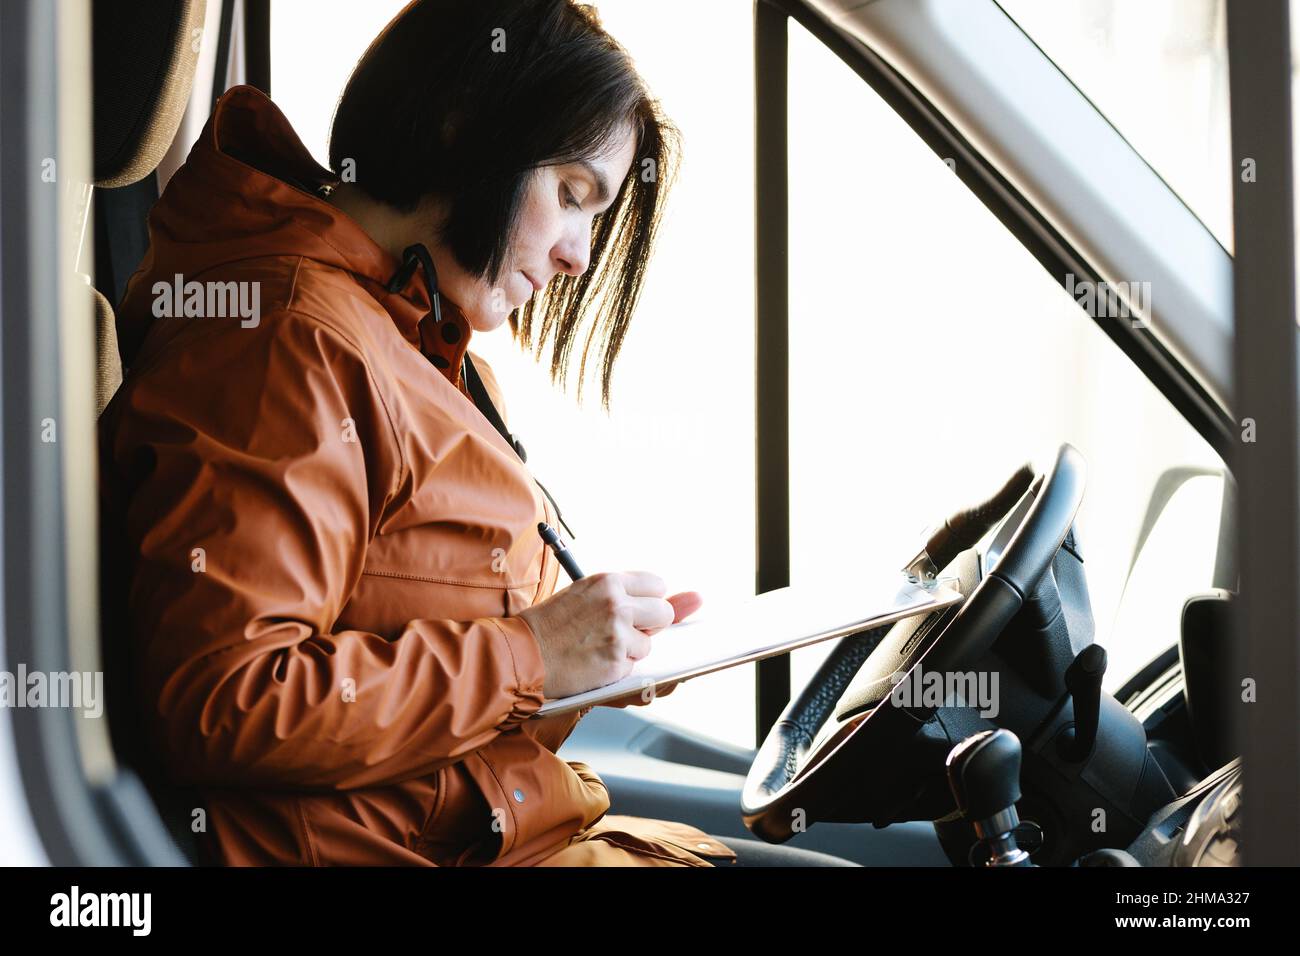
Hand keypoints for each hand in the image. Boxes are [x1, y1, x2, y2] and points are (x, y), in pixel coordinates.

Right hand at [518, 575, 700, 699]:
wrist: (519, 653)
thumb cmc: (551, 624)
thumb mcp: (589, 596)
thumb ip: (642, 597)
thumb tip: (698, 599)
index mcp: (609, 581)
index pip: (658, 586)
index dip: (647, 601)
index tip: (633, 610)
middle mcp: (617, 604)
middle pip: (663, 615)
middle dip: (648, 627)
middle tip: (616, 631)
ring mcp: (617, 635)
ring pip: (648, 646)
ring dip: (628, 651)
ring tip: (594, 648)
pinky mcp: (615, 664)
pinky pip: (633, 668)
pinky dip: (616, 670)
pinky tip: (591, 663)